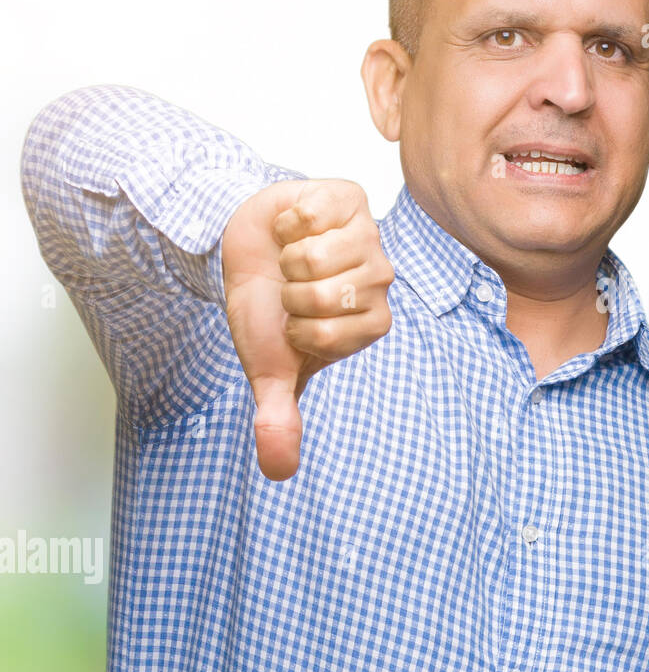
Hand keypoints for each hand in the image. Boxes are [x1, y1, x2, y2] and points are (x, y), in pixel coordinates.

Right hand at [222, 179, 394, 480]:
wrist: (245, 248)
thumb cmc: (265, 308)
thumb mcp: (268, 367)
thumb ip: (278, 417)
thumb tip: (277, 473)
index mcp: (370, 323)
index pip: (332, 334)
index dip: (298, 328)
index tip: (294, 322)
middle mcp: (380, 280)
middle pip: (327, 293)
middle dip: (290, 293)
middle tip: (290, 287)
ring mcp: (369, 236)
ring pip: (320, 254)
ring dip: (289, 256)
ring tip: (292, 257)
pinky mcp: (350, 198)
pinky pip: (314, 213)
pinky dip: (289, 221)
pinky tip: (294, 227)